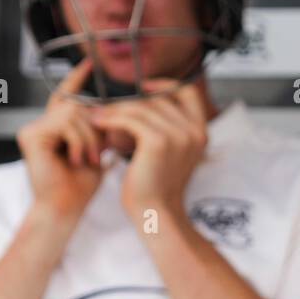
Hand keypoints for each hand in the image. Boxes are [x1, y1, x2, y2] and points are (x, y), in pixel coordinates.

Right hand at [17, 58, 109, 223]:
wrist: (66, 208)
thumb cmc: (81, 186)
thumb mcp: (96, 150)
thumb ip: (98, 128)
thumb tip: (110, 108)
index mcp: (57, 127)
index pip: (67, 96)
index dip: (77, 78)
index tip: (90, 62)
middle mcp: (42, 124)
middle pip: (77, 106)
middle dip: (95, 129)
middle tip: (99, 154)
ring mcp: (33, 129)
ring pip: (73, 114)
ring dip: (89, 138)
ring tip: (89, 160)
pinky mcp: (30, 135)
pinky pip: (64, 123)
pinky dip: (78, 141)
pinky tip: (77, 159)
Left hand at [88, 78, 208, 225]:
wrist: (156, 214)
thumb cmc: (156, 187)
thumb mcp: (169, 153)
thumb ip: (166, 128)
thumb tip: (142, 102)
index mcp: (200, 132)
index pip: (188, 92)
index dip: (165, 85)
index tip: (143, 88)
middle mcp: (194, 131)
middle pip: (159, 98)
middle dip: (130, 101)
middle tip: (107, 107)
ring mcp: (178, 135)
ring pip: (141, 107)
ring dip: (116, 110)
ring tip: (98, 116)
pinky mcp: (158, 141)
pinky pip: (130, 119)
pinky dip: (111, 118)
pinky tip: (99, 124)